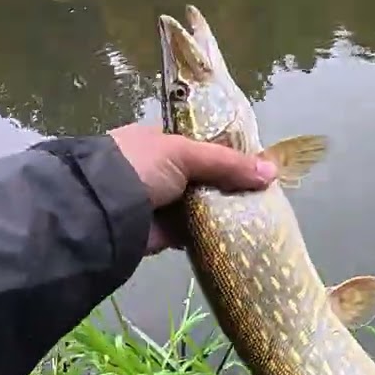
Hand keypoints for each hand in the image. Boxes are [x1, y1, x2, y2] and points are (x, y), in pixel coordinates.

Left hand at [109, 124, 278, 253]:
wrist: (102, 211)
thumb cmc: (140, 167)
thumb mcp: (185, 153)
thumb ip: (227, 163)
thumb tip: (272, 172)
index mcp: (159, 141)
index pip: (202, 145)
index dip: (229, 154)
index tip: (258, 166)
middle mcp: (159, 170)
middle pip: (205, 176)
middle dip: (230, 185)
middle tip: (263, 193)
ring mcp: (161, 201)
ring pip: (201, 205)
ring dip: (224, 210)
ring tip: (259, 214)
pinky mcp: (163, 232)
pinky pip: (194, 230)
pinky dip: (212, 232)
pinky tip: (239, 233)